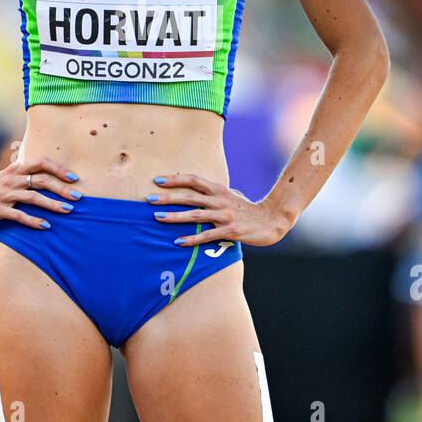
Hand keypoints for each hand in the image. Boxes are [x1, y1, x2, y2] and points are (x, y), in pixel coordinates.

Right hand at [0, 156, 81, 228]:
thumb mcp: (7, 175)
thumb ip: (24, 172)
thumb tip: (47, 173)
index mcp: (16, 169)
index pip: (41, 163)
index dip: (58, 169)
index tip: (74, 178)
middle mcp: (12, 180)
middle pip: (41, 181)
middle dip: (62, 188)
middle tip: (78, 197)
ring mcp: (5, 195)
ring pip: (33, 198)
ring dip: (53, 204)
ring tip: (68, 210)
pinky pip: (19, 215)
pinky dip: (34, 221)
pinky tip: (46, 226)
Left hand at [146, 172, 291, 246]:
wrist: (273, 219)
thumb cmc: (248, 208)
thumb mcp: (231, 195)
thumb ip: (215, 193)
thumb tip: (198, 191)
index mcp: (219, 189)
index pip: (193, 180)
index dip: (175, 179)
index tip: (157, 180)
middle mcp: (220, 200)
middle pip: (189, 197)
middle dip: (167, 197)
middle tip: (148, 199)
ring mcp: (225, 215)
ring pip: (195, 215)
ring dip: (174, 217)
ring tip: (156, 218)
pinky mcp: (231, 231)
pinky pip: (207, 235)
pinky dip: (192, 238)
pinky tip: (178, 242)